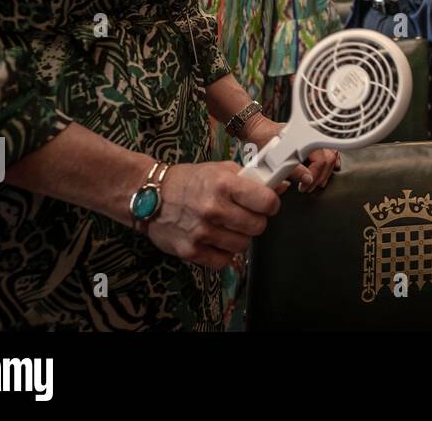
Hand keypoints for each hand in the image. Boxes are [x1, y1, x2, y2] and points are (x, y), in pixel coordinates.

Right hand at [146, 162, 280, 268]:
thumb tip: (281, 188)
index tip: (266, 204)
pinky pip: (223, 261)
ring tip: (227, 226)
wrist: (150, 195)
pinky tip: (216, 240)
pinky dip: (223, 253)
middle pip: (258, 227)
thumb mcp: (220, 170)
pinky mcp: (191, 251)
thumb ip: (251, 179)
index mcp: (224, 185)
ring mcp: (202, 232)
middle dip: (256, 221)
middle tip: (245, 215)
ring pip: (243, 245)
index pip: (266, 202)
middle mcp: (214, 209)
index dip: (271, 204)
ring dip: (239, 237)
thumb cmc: (188, 180)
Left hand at [242, 117, 339, 193]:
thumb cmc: (262, 140)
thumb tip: (306, 179)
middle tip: (309, 187)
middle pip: (329, 158)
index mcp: (304, 138)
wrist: (258, 129)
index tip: (304, 187)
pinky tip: (331, 168)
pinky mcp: (311, 140)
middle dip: (321, 177)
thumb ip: (291, 170)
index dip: (314, 176)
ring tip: (319, 182)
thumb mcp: (273, 157)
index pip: (321, 160)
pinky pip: (330, 149)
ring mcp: (313, 137)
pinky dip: (332, 160)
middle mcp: (311, 136)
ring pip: (332, 154)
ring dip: (327, 170)